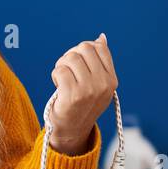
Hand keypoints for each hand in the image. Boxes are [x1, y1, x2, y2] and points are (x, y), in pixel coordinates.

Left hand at [48, 32, 117, 154]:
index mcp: (112, 79)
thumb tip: (102, 37)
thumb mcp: (97, 84)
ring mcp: (89, 90)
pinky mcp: (73, 95)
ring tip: (63, 80)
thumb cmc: (81, 104)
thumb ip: (100, 62)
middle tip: (68, 71)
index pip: (99, 47)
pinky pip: (60, 70)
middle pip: (83, 48)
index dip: (83, 51)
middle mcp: (103, 84)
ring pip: (70, 57)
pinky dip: (55, 76)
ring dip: (61, 66)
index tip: (79, 64)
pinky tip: (59, 87)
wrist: (72, 131)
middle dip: (71, 56)